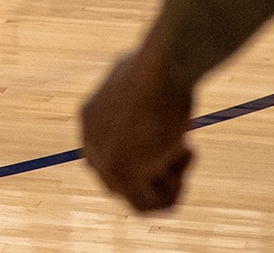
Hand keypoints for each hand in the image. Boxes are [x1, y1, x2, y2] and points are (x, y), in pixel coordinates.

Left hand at [81, 47, 196, 212]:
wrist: (162, 68)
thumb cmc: (159, 66)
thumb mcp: (142, 77)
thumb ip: (139, 98)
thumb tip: (150, 103)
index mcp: (90, 118)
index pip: (108, 154)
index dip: (147, 153)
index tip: (172, 136)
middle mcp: (90, 141)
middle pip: (118, 175)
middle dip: (154, 169)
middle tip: (181, 147)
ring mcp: (103, 160)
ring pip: (133, 194)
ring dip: (165, 183)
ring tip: (183, 152)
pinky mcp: (122, 175)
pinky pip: (144, 206)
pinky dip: (169, 198)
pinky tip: (182, 171)